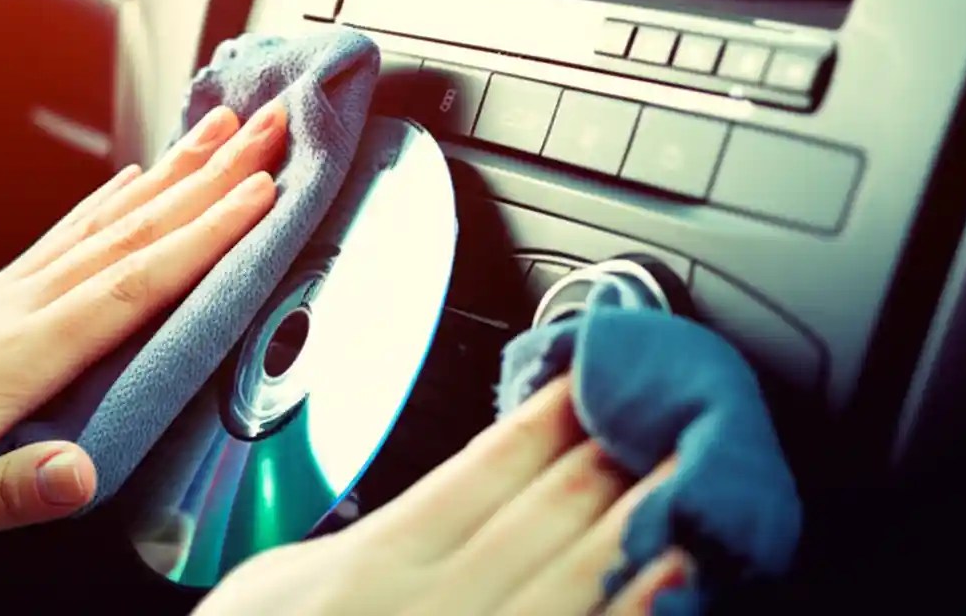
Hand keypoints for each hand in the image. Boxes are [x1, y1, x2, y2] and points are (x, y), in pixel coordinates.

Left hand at [0, 101, 286, 568]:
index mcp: (14, 359)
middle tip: (270, 127)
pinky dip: (109, 201)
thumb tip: (85, 475)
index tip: (262, 194)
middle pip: (135, 232)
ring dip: (174, 172)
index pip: (130, 286)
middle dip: (210, 175)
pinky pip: (65, 236)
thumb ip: (7, 492)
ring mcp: (4, 298)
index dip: (204, 239)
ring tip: (222, 129)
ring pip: (108, 222)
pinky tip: (135, 179)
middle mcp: (17, 311)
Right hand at [193, 378, 695, 615]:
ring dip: (638, 516)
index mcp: (373, 568)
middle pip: (542, 512)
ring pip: (574, 575)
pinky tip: (674, 574)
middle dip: (609, 451)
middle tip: (667, 397)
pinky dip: (632, 611)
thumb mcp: (276, 586)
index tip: (592, 373)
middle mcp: (431, 609)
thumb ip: (363, 537)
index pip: (484, 471)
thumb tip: (441, 495)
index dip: (549, 418)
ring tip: (690, 466)